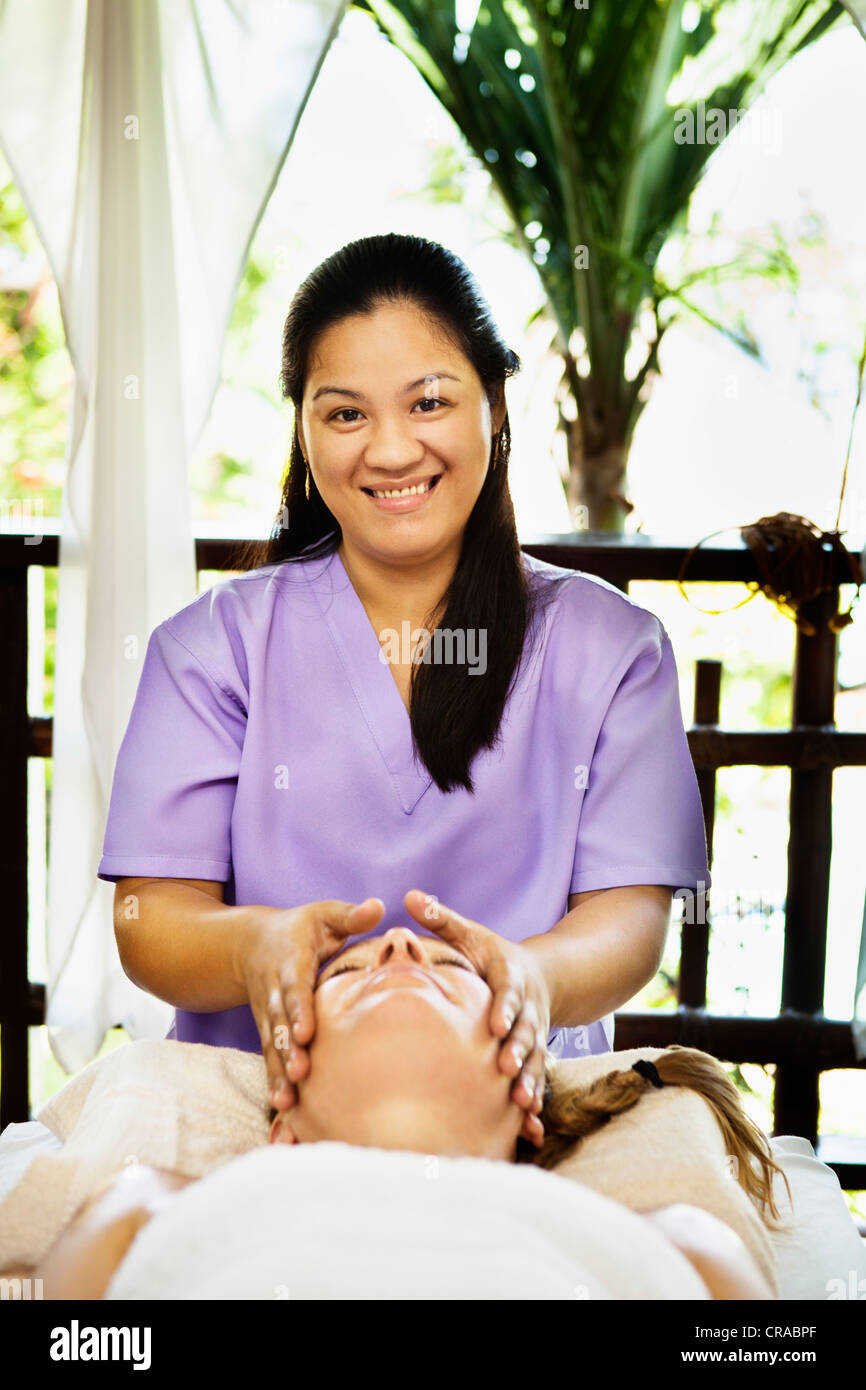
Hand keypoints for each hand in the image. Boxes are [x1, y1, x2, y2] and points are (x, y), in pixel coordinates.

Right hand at [236, 897, 385, 1111]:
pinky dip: (274, 1081)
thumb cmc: (300, 929)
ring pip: (271, 1046)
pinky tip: (284, 1107)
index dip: (299, 1010)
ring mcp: (268, 1015)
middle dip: (288, 1048)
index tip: (306, 1032)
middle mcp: (275, 992)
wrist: (250, 945)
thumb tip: (381, 906)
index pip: (295, 987)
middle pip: (279, 1023)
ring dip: (278, 1072)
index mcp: (291, 962)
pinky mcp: (268, 1033)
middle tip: (300, 1072)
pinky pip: (269, 1058)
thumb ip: (350, 915)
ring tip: (287, 1100)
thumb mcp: (323, 915)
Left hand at [404, 889, 549, 1146]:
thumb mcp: (472, 933)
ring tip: (521, 1103)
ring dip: (530, 1079)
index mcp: (510, 976)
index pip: (508, 991)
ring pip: (536, 1058)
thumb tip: (408, 895)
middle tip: (506, 1067)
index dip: (504, 1007)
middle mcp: (526, 1008)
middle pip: (525, 1029)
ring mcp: (534, 1033)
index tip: (495, 1024)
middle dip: (518, 1048)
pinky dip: (535, 1100)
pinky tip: (531, 1124)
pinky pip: (537, 1078)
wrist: (541, 976)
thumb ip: (442, 918)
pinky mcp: (534, 1054)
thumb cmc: (492, 955)